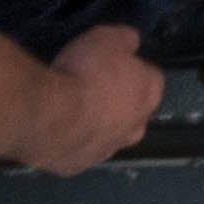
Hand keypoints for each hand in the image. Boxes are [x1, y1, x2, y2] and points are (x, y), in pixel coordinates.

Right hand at [9, 39, 164, 176]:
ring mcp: (107, 151)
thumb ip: (124, 39)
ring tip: (71, 110)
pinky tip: (55, 130)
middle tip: (93, 87)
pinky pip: (78, 151)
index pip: (151, 78)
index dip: (131, 69)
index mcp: (150, 93)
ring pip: (108, 136)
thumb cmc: (86, 72)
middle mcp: (136, 127)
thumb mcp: (108, 37)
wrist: (52, 116)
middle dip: (119, 102)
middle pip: (133, 112)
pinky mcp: (77, 166)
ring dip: (95, 125)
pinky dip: (70, 142)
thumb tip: (131, 42)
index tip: (113, 64)